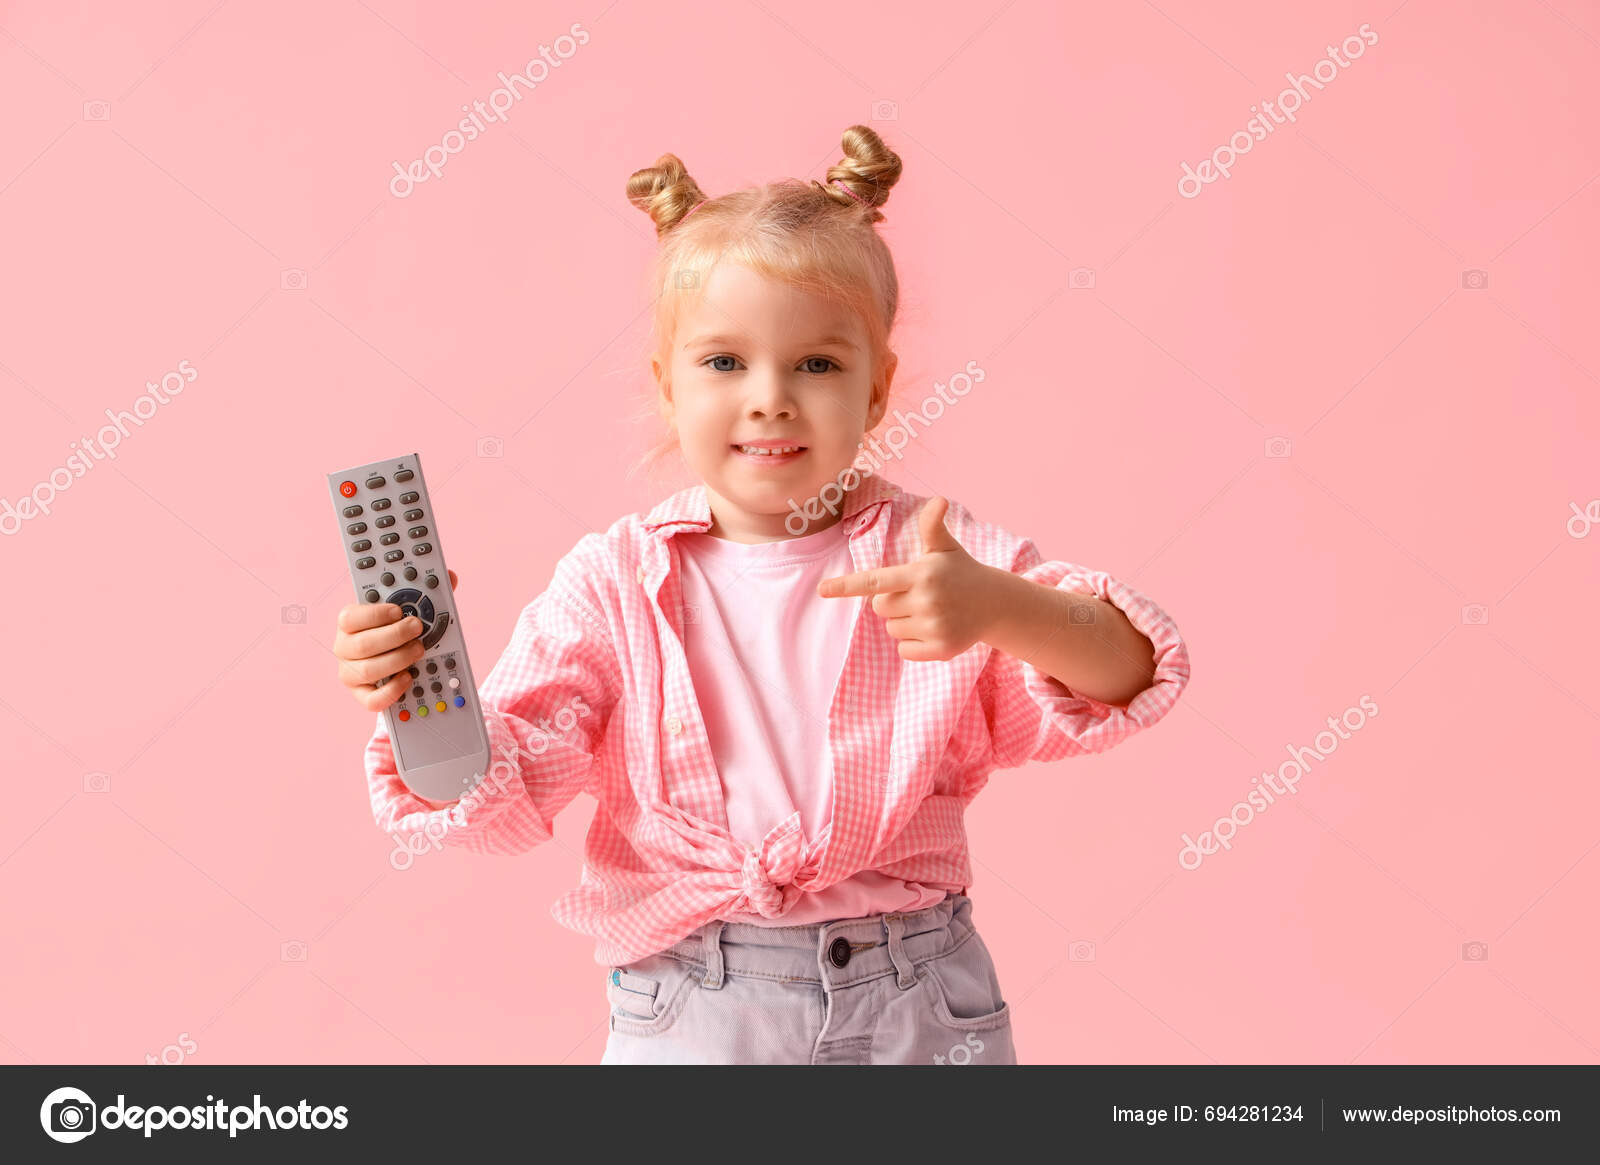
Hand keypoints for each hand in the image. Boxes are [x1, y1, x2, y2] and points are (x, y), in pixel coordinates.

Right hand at [333, 570, 457, 709]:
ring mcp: (350, 672)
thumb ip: (425, 592)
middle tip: (417, 629)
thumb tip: (449, 577)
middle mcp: (344, 647)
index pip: (350, 618)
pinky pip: (371, 700)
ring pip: (368, 670)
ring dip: (398, 659)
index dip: (374, 614)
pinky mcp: (361, 694)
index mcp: (349, 622)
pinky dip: (391, 691)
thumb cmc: (394, 628)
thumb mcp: (407, 608)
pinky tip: (408, 678)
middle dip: (394, 636)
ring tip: (418, 651)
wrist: (388, 657)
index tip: (398, 610)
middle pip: (363, 645)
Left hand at [817, 497, 998, 660]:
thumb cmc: (961, 572)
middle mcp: (926, 601)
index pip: (875, 582)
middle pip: (880, 608)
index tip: (823, 590)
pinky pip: (904, 650)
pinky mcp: (941, 649)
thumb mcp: (945, 548)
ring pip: (892, 630)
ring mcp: (934, 626)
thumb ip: (932, 525)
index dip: (846, 586)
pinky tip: (935, 630)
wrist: (996, 603)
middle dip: (892, 602)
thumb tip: (939, 500)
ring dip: (904, 622)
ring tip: (930, 611)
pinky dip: (914, 644)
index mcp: (920, 574)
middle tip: (918, 594)